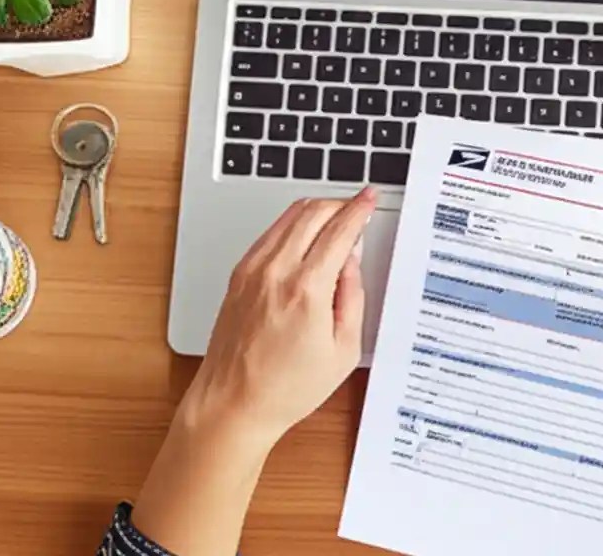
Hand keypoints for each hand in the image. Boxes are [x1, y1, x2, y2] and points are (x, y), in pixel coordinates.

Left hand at [132, 190, 375, 554]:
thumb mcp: (343, 350)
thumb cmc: (286, 388)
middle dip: (340, 203)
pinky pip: (270, 233)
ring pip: (288, 216)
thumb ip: (353, 297)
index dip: (360, 209)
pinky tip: (305, 238)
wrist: (232, 403)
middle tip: (357, 207)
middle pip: (313, 212)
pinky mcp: (238, 275)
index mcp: (307, 290)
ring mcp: (252, 270)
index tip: (370, 198)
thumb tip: (352, 260)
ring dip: (316, 210)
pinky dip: (292, 225)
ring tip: (335, 220)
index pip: (339, 230)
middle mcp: (276, 272)